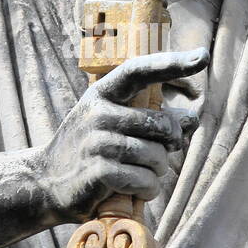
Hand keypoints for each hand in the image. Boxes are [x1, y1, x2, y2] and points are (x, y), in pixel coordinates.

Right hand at [35, 47, 208, 222]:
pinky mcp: (99, 172)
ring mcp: (97, 142)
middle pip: (161, 125)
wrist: (45, 181)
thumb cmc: (90, 150)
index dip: (172, 63)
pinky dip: (148, 189)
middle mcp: (99, 113)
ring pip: (157, 156)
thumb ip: (151, 119)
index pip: (140, 70)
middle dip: (170, 144)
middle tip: (158, 154)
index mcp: (102, 93)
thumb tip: (192, 119)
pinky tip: (135, 190)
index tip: (202, 57)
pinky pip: (146, 180)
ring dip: (157, 171)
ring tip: (140, 174)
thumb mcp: (113, 124)